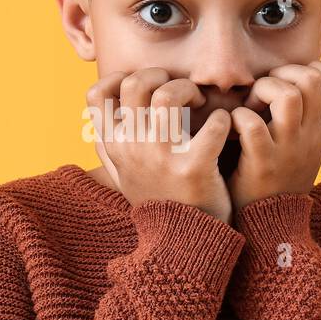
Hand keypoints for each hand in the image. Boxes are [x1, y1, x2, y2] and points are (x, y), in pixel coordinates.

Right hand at [87, 67, 233, 222]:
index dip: (119, 78)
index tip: (144, 84)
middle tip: (180, 90)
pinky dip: (224, 120)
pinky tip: (224, 127)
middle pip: (135, 84)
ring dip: (189, 90)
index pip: (96, 95)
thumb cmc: (158, 202)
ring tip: (201, 103)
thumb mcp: (124, 177)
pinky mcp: (194, 167)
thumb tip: (96, 119)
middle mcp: (132, 148)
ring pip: (168, 96)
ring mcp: (160, 157)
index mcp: (115, 146)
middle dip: (161, 76)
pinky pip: (213, 125)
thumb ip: (109, 149)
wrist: (183, 243)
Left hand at [227, 60, 320, 210]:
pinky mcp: (263, 164)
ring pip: (287, 94)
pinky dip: (237, 118)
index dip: (318, 68)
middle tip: (265, 92)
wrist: (270, 229)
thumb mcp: (305, 151)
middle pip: (311, 79)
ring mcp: (290, 150)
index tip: (294, 80)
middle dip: (282, 72)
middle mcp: (312, 137)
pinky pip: (252, 124)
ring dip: (262, 89)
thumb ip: (305, 120)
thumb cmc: (278, 181)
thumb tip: (289, 82)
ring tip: (250, 105)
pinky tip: (233, 128)